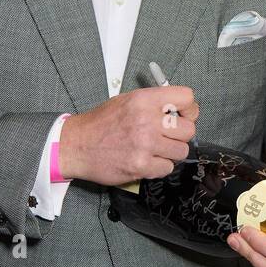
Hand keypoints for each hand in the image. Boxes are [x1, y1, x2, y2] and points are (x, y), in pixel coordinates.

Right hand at [57, 86, 197, 186]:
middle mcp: (146, 120)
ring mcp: (144, 145)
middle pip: (189, 129)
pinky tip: (146, 160)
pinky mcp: (141, 166)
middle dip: (180, 134)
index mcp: (144, 100)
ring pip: (181, 151)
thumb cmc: (101, 123)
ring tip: (154, 149)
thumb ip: (154, 103)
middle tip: (166, 136)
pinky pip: (167, 168)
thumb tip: (180, 110)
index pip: (187, 98)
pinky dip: (159, 167)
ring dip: (170, 152)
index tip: (183, 115)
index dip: (189, 109)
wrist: (76, 145)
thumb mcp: (127, 100)